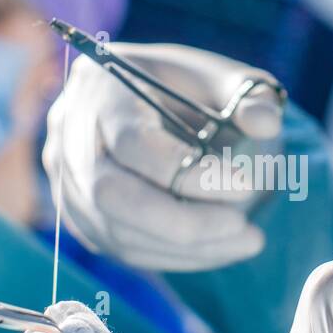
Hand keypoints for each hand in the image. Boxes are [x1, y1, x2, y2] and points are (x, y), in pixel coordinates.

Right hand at [42, 42, 283, 270]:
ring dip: (188, 248)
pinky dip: (176, 256)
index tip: (248, 183)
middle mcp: (69, 138)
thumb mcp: (217, 77)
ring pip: (116, 232)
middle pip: (111, 195)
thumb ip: (247, 93)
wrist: (139, 103)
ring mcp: (67, 183)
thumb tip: (266, 124)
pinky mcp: (79, 218)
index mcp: (99, 89)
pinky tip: (221, 247)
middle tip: (244, 227)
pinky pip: (122, 249)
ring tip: (248, 240)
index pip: (133, 144)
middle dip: (183, 222)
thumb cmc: (182, 88)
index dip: (190, 172)